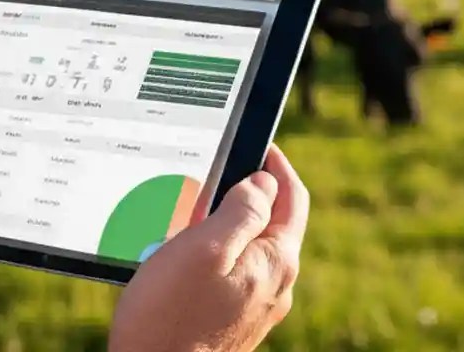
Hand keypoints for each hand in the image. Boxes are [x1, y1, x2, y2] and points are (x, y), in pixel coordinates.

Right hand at [109, 144, 308, 351]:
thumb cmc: (170, 315)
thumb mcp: (204, 248)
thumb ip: (240, 210)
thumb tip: (264, 182)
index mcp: (276, 260)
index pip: (293, 197)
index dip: (276, 164)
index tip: (258, 143)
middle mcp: (275, 285)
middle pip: (274, 222)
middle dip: (248, 193)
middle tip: (213, 174)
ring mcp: (257, 305)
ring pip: (250, 247)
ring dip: (226, 224)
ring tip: (190, 213)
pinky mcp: (234, 320)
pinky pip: (234, 272)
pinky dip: (216, 253)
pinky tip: (184, 256)